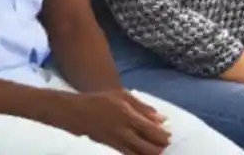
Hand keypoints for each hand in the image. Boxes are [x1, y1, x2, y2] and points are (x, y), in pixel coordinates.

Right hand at [53, 90, 170, 154]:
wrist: (75, 112)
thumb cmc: (99, 100)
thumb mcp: (121, 96)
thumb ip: (142, 107)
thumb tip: (162, 119)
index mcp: (128, 116)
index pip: (153, 131)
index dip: (164, 136)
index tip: (168, 135)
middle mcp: (124, 132)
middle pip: (150, 148)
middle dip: (161, 148)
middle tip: (164, 144)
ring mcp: (117, 142)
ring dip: (151, 154)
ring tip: (155, 150)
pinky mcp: (111, 148)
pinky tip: (141, 152)